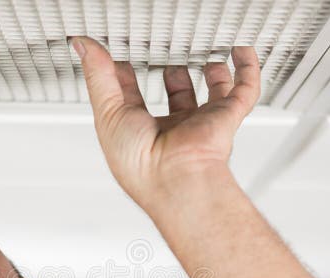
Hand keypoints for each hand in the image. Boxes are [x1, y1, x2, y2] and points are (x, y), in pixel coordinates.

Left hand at [71, 36, 260, 209]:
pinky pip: (244, 91)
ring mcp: (199, 123)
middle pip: (174, 97)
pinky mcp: (225, 119)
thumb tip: (82, 45)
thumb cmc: (139, 163)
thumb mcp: (107, 111)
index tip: (119, 57)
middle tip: (166, 55)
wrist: (174, 179)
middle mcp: (171, 129)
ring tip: (208, 59)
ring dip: (210, 77)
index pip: (132, 98)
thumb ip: (98, 75)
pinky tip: (242, 52)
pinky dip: (246, 70)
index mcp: (139, 131)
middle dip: (171, 77)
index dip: (125, 77)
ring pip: (210, 95)